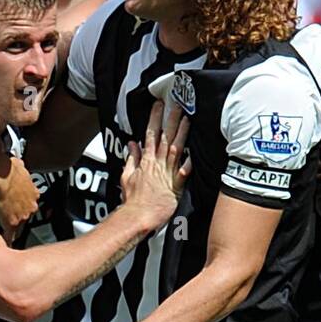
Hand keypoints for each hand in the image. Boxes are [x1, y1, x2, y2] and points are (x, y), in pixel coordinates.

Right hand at [0, 155, 39, 243]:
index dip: (24, 205)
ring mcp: (22, 216)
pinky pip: (10, 236)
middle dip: (20, 217)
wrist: (0, 176)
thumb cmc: (7, 169)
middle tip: (10, 216)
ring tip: (7, 231)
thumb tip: (17, 163)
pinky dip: (7, 240)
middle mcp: (31, 206)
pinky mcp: (11, 224)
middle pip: (27, 216)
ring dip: (14, 228)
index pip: (31, 203)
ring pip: (20, 227)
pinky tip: (6, 243)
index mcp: (33, 193)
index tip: (20, 206)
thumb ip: (20, 168)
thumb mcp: (18, 165)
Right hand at [119, 98, 189, 229]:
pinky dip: (187, 165)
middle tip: (177, 105)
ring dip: (181, 134)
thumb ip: (131, 159)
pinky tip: (194, 156)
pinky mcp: (175, 187)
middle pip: (165, 138)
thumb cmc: (133, 200)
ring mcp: (167, 174)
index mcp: (146, 161)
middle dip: (170, 120)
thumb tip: (132, 145)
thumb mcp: (126, 176)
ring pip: (175, 150)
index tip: (158, 106)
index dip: (154, 119)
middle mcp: (157, 164)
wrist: (138, 216)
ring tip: (187, 119)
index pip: (150, 135)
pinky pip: (183, 174)